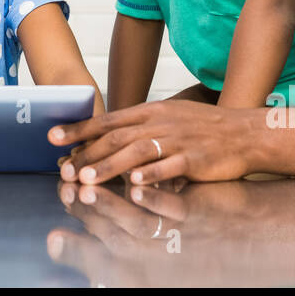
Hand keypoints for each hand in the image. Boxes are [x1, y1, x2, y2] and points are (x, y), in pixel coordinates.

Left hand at [48, 99, 264, 184]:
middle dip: (86, 153)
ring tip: (86, 179)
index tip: (52, 137)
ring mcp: (177, 140)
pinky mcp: (194, 158)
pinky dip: (150, 174)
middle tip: (63, 167)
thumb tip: (105, 135)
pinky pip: (169, 166)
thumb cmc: (202, 128)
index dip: (79, 129)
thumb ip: (138, 126)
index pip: (107, 120)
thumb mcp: (167, 117)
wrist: (243, 133)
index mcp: (150, 112)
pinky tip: (133, 183)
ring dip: (108, 166)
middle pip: (116, 137)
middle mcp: (159, 123)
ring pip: (136, 152)